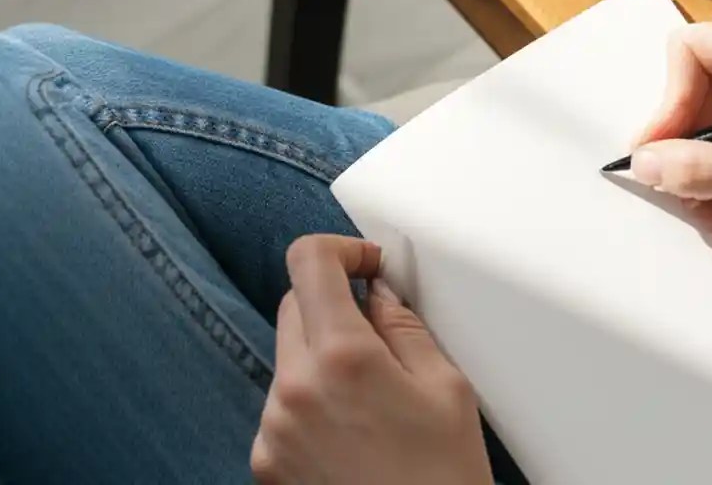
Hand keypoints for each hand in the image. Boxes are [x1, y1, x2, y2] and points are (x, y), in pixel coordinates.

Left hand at [250, 235, 491, 484]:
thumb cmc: (442, 482)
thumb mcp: (447, 387)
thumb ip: (405, 325)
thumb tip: (379, 291)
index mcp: (342, 358)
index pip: (308, 261)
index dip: (340, 249)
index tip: (363, 263)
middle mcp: (294, 389)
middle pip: (294, 305)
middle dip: (334, 306)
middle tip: (381, 337)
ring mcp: (272, 428)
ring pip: (288, 357)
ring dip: (322, 358)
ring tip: (372, 404)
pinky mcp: (264, 461)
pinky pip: (281, 405)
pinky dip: (309, 402)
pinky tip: (351, 434)